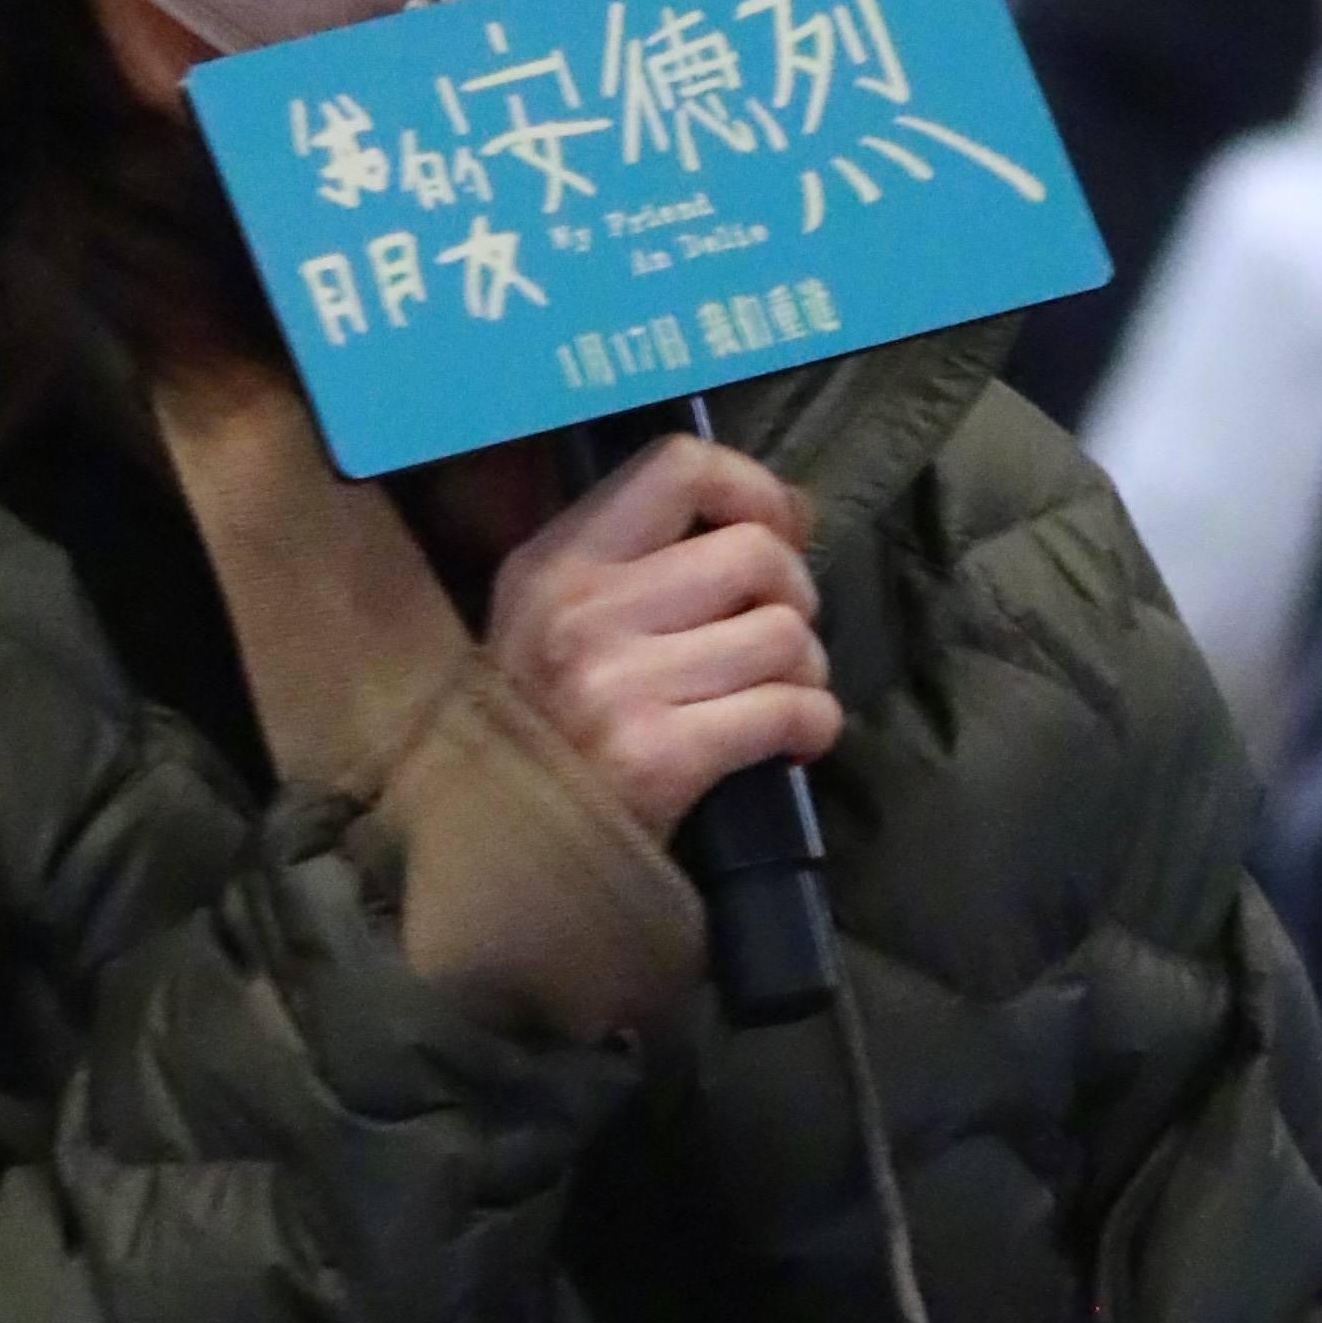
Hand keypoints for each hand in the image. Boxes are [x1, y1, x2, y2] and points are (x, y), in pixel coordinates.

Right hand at [484, 436, 840, 841]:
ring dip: (805, 668)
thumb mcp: (561, 617)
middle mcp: (584, 612)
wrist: (507, 855)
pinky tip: (794, 741)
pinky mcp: (662, 757)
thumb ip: (659, 555)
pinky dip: (814, 725)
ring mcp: (620, 684)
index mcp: (556, 562)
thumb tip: (795, 511)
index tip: (779, 531)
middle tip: (777, 636)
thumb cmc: (548, 727)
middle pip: (755, 555)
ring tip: (779, 694)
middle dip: (795, 595)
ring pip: (784, 634)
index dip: (755, 490)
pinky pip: (788, 711)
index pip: (679, 467)